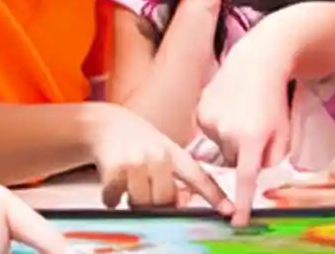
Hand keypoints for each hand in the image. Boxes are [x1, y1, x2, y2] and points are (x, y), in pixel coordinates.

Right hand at [89, 105, 232, 214]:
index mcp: (173, 153)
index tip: (228, 210)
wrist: (106, 123)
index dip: (214, 195)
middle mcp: (158, 154)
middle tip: (143, 194)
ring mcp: (137, 159)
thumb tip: (180, 202)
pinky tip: (111, 184)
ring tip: (126, 186)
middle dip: (154, 204)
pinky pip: (115, 199)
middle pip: (165, 199)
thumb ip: (174, 175)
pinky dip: (111, 198)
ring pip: (140, 202)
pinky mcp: (115, 166)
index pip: (198, 177)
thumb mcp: (161, 150)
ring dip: (130, 201)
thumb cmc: (136, 142)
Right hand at [195, 48, 291, 225]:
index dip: (243, 202)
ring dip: (228, 139)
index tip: (238, 221)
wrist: (257, 62)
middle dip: (242, 153)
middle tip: (253, 129)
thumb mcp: (283, 131)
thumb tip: (254, 170)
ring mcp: (211, 120)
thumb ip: (272, 157)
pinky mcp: (200, 111)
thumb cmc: (273, 100)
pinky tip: (228, 107)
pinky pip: (207, 132)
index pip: (246, 178)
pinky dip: (217, 126)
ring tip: (241, 113)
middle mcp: (228, 131)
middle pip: (232, 161)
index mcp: (253, 137)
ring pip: (218, 147)